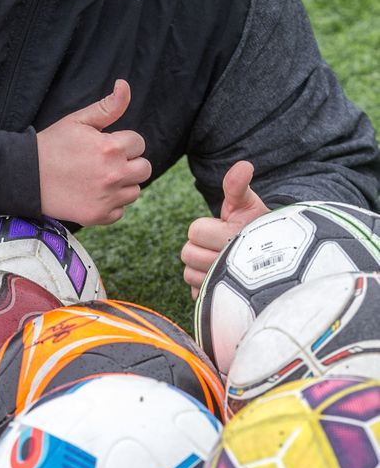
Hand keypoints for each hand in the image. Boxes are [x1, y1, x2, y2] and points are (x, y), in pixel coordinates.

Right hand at [37, 79, 150, 225]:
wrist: (26, 176)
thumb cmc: (53, 145)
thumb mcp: (78, 120)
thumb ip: (108, 106)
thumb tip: (124, 85)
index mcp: (110, 148)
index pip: (139, 143)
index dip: (123, 142)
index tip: (105, 145)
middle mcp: (113, 174)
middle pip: (144, 169)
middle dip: (129, 162)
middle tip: (106, 162)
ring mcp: (107, 198)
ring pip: (134, 191)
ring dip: (123, 184)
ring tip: (99, 178)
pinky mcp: (98, 215)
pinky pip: (120, 211)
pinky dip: (111, 204)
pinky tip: (93, 193)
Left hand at [181, 160, 269, 298]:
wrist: (281, 258)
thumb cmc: (259, 227)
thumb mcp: (249, 203)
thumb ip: (237, 185)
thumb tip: (244, 166)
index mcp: (234, 237)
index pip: (195, 230)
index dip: (205, 227)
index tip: (225, 228)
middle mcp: (230, 264)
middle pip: (188, 253)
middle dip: (200, 246)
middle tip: (221, 244)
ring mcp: (226, 286)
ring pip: (189, 274)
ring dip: (200, 267)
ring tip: (221, 260)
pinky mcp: (222, 301)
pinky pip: (195, 293)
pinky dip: (203, 286)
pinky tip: (220, 277)